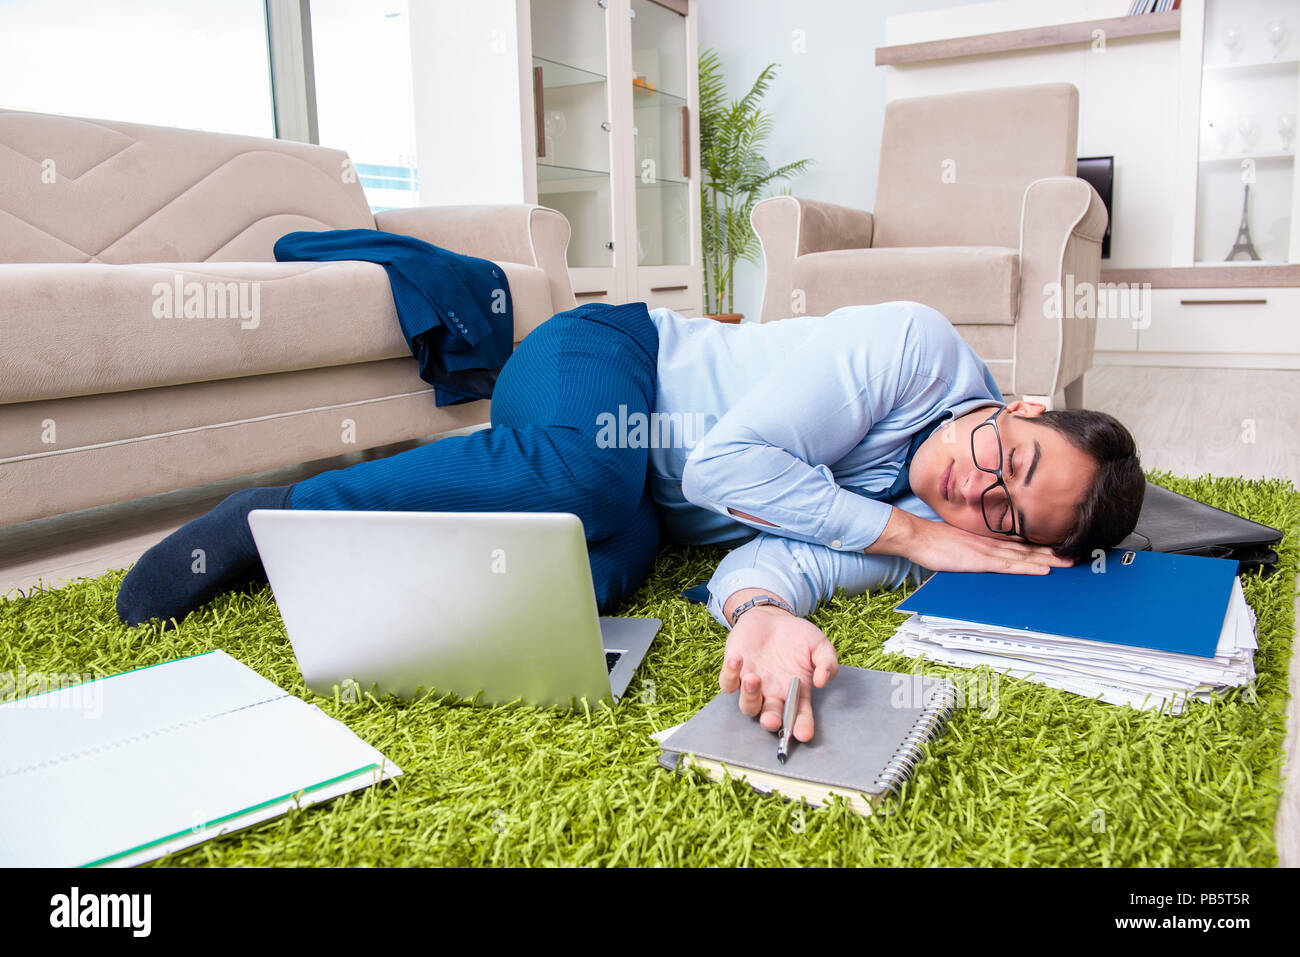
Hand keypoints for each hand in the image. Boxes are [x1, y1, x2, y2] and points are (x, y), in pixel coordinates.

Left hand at [719, 604, 838, 741]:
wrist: (771, 618)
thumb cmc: (797, 636)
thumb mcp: (819, 646)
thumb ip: (826, 663)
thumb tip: (822, 682)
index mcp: (795, 693)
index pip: (799, 716)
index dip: (801, 727)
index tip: (803, 734)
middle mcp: (773, 694)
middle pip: (770, 717)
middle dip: (770, 721)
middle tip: (772, 720)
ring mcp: (753, 686)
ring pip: (747, 705)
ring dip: (749, 696)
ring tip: (753, 678)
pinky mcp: (735, 672)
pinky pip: (727, 683)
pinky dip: (729, 674)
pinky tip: (737, 659)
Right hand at [877, 507, 1073, 574]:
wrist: (919, 537)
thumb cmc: (934, 541)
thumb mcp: (958, 542)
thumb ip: (974, 547)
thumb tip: (982, 554)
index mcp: (988, 539)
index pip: (1020, 543)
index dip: (1041, 545)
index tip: (1059, 547)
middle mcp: (993, 543)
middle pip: (1028, 549)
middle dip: (1053, 552)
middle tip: (1075, 555)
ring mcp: (988, 551)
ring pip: (1025, 557)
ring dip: (1048, 560)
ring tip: (1068, 563)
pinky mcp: (981, 561)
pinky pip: (1011, 566)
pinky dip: (1029, 567)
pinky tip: (1044, 569)